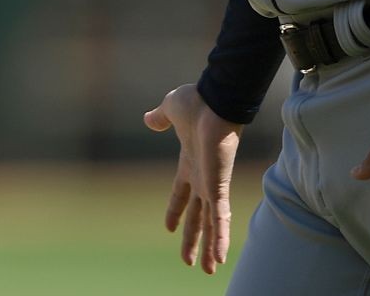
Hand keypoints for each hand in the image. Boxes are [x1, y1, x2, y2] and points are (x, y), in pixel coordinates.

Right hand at [144, 84, 242, 274]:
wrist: (215, 99)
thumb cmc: (196, 102)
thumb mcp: (170, 111)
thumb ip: (160, 118)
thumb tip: (149, 119)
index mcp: (190, 163)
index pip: (181, 193)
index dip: (175, 210)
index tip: (168, 227)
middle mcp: (202, 178)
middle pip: (197, 216)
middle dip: (192, 239)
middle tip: (190, 261)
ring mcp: (212, 185)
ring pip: (211, 225)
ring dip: (209, 248)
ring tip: (208, 270)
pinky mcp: (219, 187)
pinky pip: (220, 219)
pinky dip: (220, 238)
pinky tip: (220, 258)